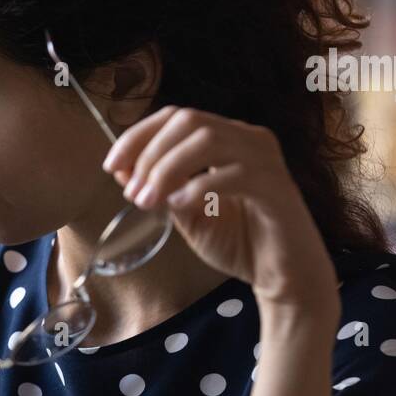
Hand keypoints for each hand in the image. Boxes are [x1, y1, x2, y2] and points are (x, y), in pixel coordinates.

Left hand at [102, 106, 338, 314]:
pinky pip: (232, 173)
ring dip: (167, 169)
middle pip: (189, 120)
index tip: (111, 165)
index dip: (138, 136)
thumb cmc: (239, 243)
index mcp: (227, 138)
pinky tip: (178, 207)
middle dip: (150, 153)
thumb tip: (123, 171)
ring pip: (207, 139)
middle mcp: (248, 139)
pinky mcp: (277, 187)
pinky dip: (197, 187)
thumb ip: (159, 190)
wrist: (285, 277)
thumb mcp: (186, 214)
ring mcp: (266, 159)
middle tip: (132, 192)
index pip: (176, 117)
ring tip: (147, 202)